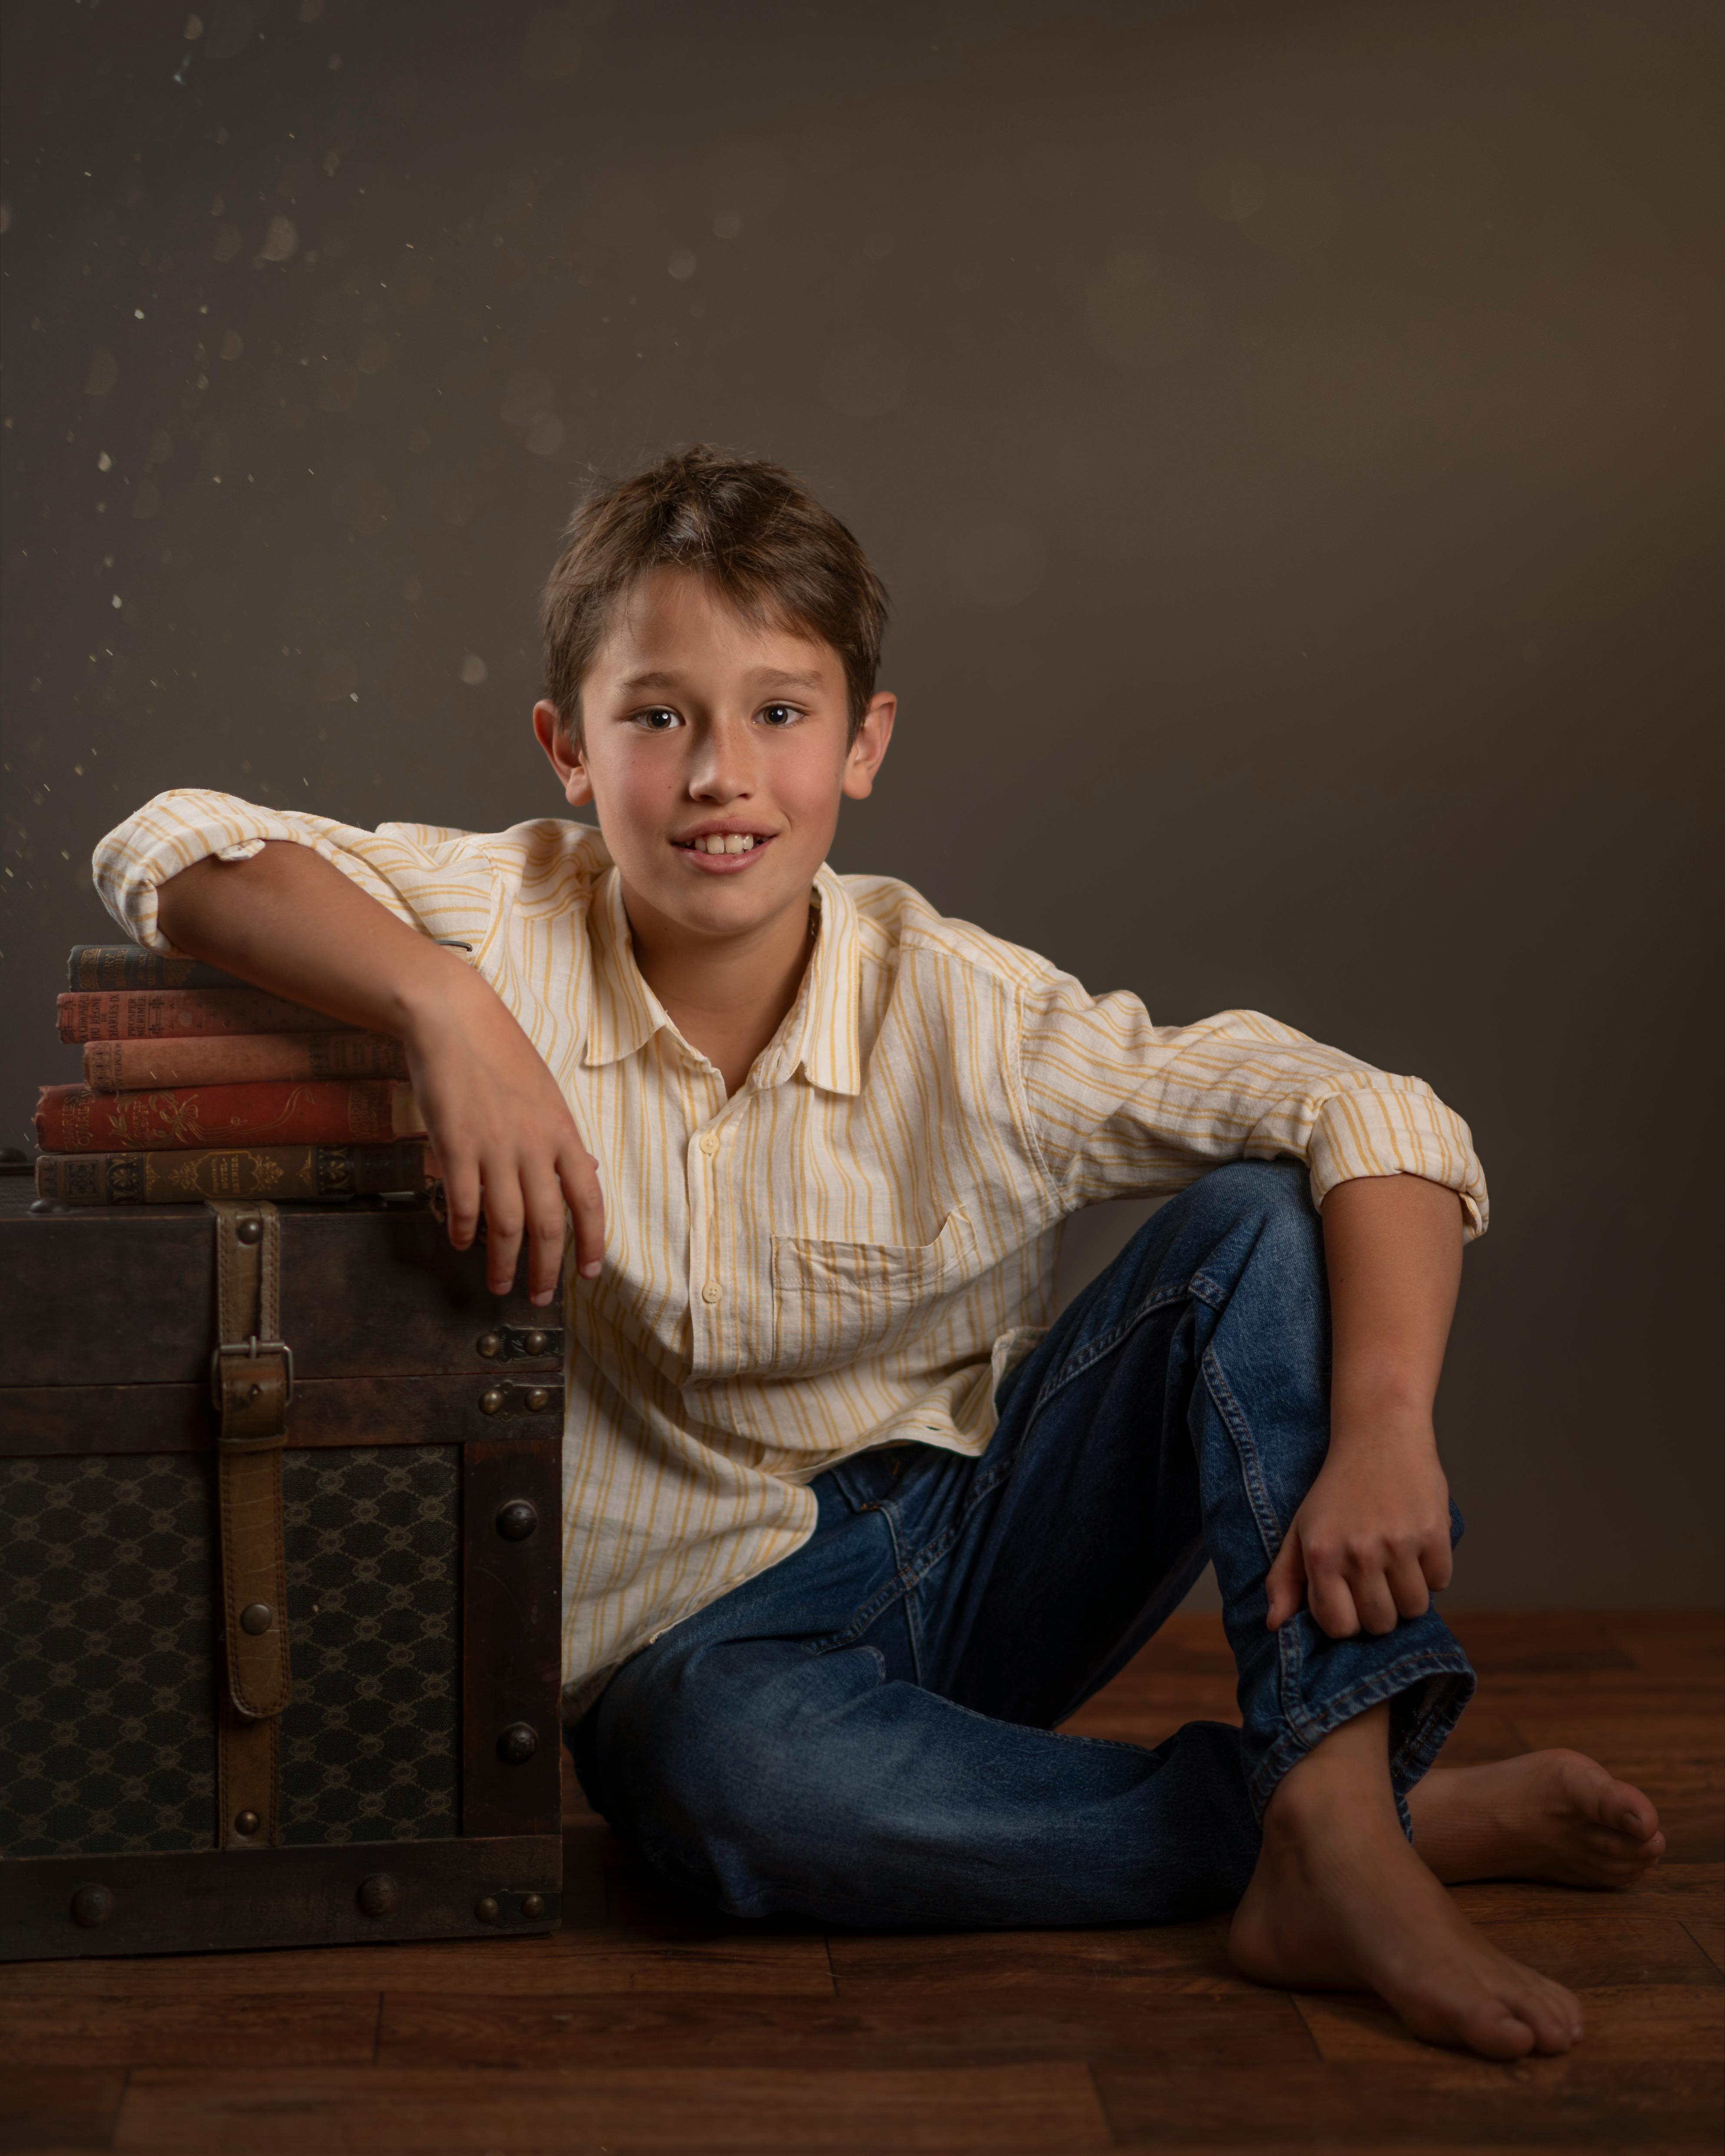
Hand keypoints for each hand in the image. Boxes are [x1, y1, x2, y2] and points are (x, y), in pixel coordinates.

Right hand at [403, 970, 603, 1304]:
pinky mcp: (454, 1146)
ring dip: (504, 1262)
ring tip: (499, 1285)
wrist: (453, 1018)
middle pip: (547, 1223)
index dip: (592, 1242)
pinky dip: (463, 1230)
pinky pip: (462, 1203)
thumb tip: (585, 1174)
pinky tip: (462, 1243)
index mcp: (562, 1133)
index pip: (588, 1200)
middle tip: (539, 1298)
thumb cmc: (500, 1053)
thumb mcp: (547, 1094)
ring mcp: (494, 1148)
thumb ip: (562, 1140)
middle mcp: (534, 1147)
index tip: (589, 1273)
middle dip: (546, 1269)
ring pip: (506, 1223)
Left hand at [1264, 1418, 1452, 1637]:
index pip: (1340, 1626)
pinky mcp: (1434, 1533)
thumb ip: (1285, 1579)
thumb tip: (1275, 1625)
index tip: (1349, 1598)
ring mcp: (1399, 1544)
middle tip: (1375, 1578)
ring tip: (1397, 1564)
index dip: (1347, 1619)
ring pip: (1414, 1609)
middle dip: (1379, 1610)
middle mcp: (1359, 1552)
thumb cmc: (1337, 1488)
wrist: (1379, 1436)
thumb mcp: (1300, 1528)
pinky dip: (1432, 1572)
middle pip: (1380, 1624)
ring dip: (1408, 1594)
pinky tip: (1417, 1546)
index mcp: (1322, 1554)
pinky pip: (1440, 1582)